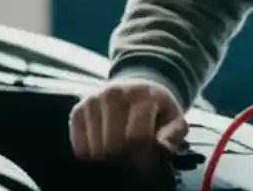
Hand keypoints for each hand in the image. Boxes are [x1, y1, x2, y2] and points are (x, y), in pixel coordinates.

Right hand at [68, 77, 187, 173]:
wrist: (136, 85)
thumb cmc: (156, 108)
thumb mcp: (173, 118)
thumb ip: (173, 135)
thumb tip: (161, 147)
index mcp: (143, 96)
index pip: (137, 136)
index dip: (142, 158)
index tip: (145, 167)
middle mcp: (114, 94)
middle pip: (114, 144)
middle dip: (124, 160)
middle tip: (131, 163)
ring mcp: (93, 101)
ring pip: (96, 149)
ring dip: (107, 159)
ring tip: (120, 152)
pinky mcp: (78, 111)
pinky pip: (80, 147)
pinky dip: (91, 155)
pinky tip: (104, 148)